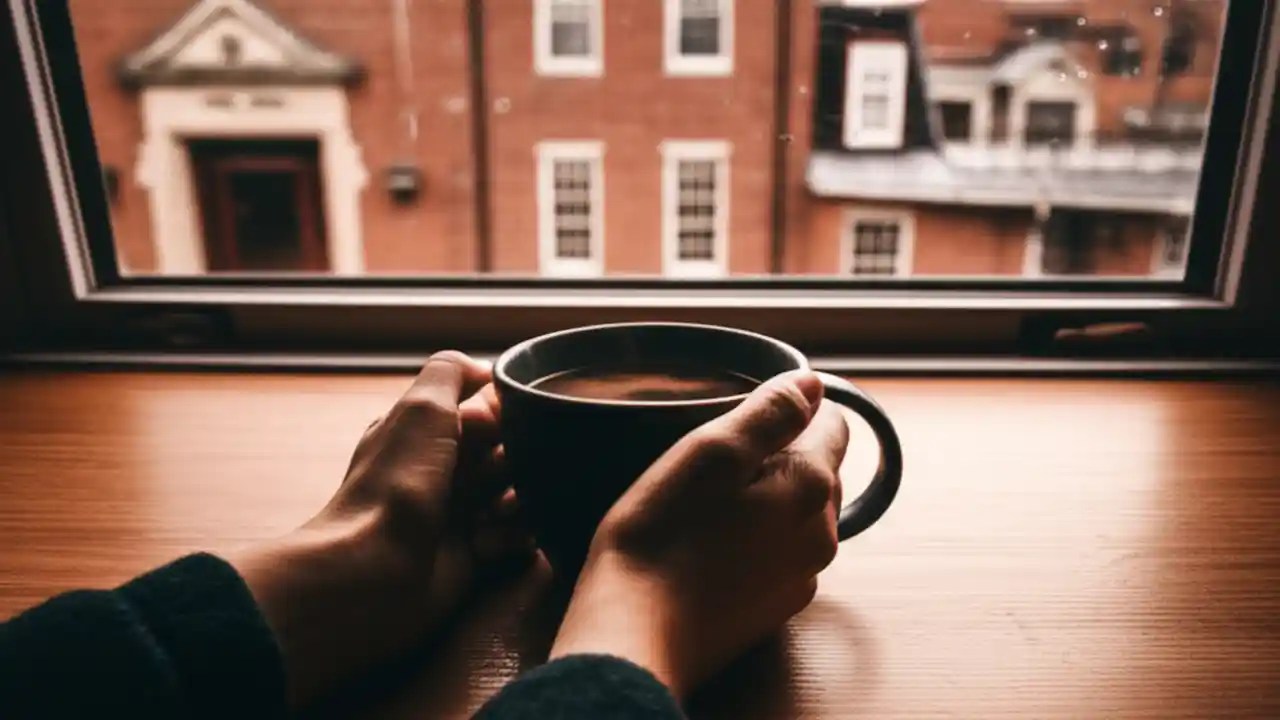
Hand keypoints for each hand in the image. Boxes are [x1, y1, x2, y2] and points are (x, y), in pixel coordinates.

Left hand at [230, 352, 532, 706]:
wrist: (376, 572)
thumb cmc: (397, 484)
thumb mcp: (422, 407)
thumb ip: (451, 372)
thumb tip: (487, 370)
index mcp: (428, 431)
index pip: (488, 408)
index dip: (502, 416)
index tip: (498, 427)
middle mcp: (444, 468)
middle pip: (510, 450)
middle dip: (516, 459)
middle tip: (496, 476)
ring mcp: (461, 511)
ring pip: (522, 492)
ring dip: (519, 499)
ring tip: (494, 514)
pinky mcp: (477, 553)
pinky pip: (519, 535)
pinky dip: (512, 537)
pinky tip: (488, 543)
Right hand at [548, 371, 848, 697]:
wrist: (634, 637)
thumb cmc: (662, 538)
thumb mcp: (709, 453)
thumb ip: (769, 413)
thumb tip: (812, 384)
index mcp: (812, 489)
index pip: (834, 425)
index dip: (791, 409)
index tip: (741, 416)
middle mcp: (820, 536)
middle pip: (815, 470)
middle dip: (775, 456)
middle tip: (709, 459)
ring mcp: (797, 579)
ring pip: (792, 514)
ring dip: (760, 499)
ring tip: (700, 502)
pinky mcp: (769, 610)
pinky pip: (772, 554)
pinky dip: (748, 540)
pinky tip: (703, 544)